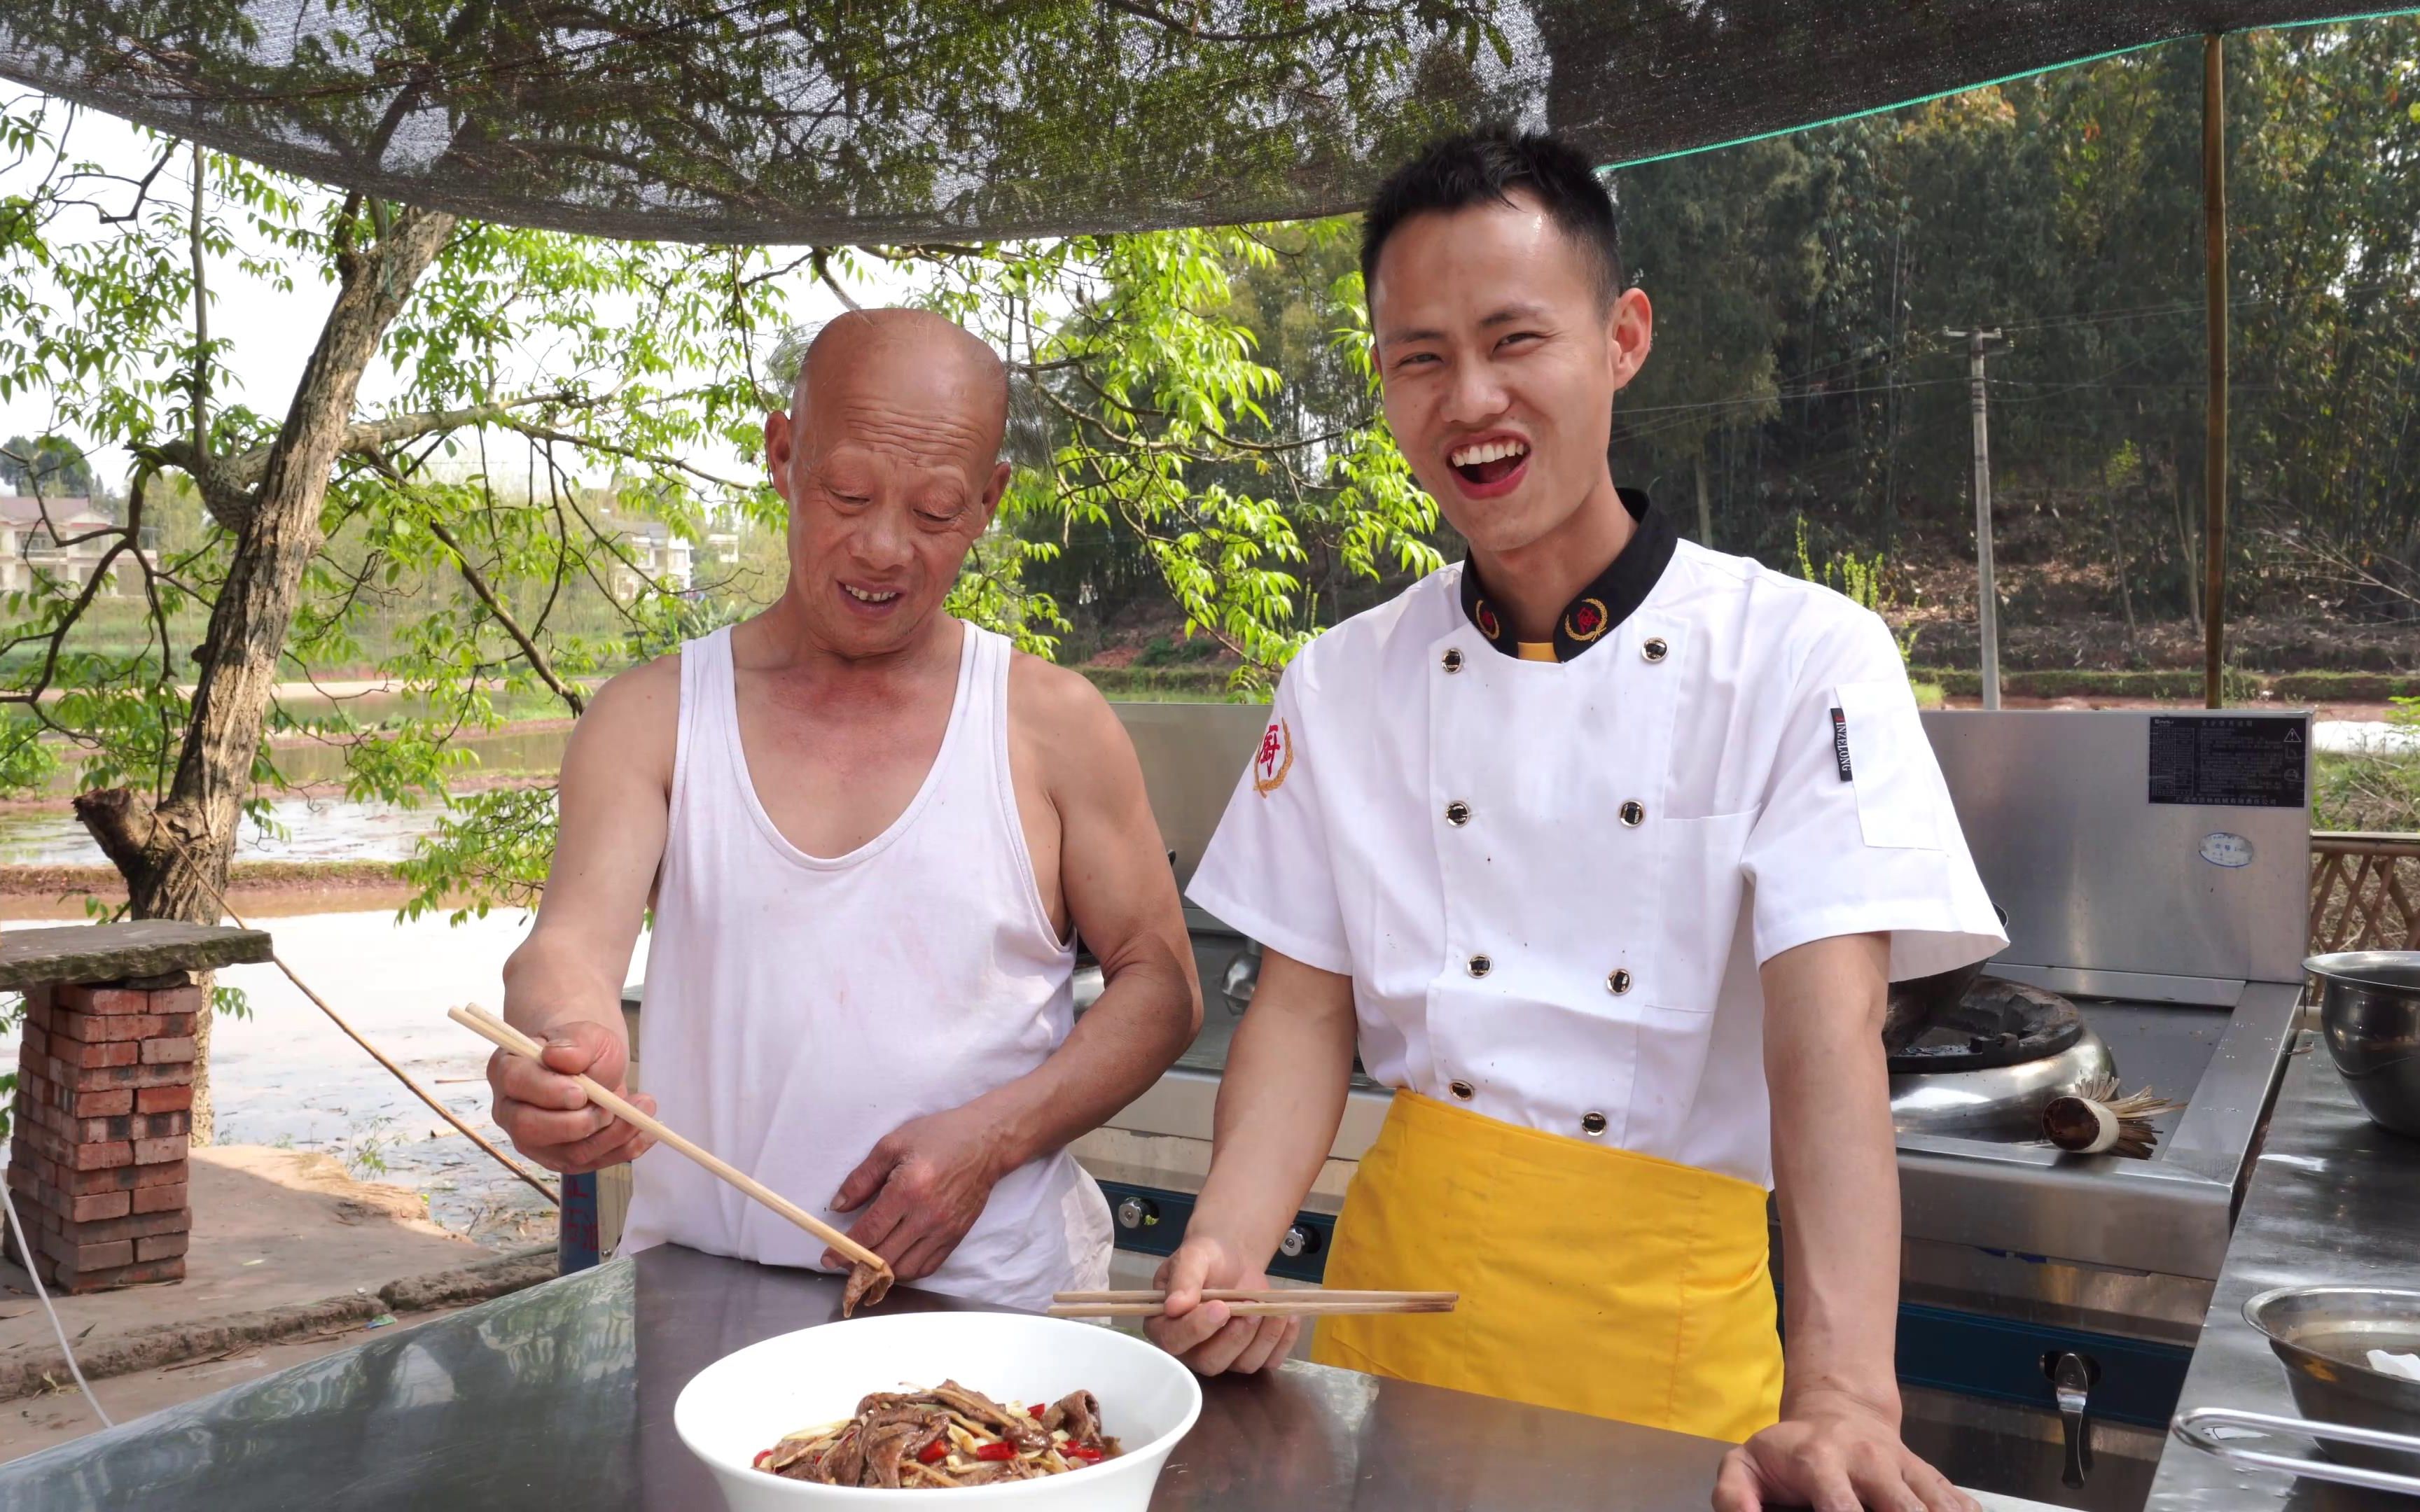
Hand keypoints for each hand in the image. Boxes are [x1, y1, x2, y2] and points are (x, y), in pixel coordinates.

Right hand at [488, 1019, 656, 1173]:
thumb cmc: (582, 1048)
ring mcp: (534, 1140)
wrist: (592, 1065)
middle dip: (577, 1123)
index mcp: (508, 1070)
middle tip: (611, 1106)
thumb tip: (558, 1056)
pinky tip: (645, 1134)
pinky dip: (623, 1150)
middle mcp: (512, 1111)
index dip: (548, 1091)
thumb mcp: (586, 1034)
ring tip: (642, 1111)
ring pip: (566, 1153)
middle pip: (530, 1129)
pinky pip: (591, 1164)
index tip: (582, 1091)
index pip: (516, 1083)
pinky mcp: (560, 1158)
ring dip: (610, 1137)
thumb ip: (574, 1043)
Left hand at [824, 1104, 1005, 1282]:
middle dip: (857, 1266)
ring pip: (905, 1269)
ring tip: (867, 1263)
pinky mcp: (956, 1236)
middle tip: (842, 1263)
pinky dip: (907, 1271)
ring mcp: (944, 1229)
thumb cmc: (939, 1137)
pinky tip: (894, 1262)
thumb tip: (839, 1206)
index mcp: (908, 1189)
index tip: (828, 1258)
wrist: (986, 1143)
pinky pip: (927, 1267)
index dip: (843, 1250)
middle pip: (884, 1257)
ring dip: (881, 1272)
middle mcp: (927, 1215)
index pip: (869, 1232)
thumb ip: (862, 1178)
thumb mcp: (893, 1144)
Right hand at [1143, 1231, 1297, 1375]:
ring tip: (1275, 1309)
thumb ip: (1183, 1279)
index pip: (1174, 1340)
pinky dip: (1282, 1342)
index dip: (1197, 1329)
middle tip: (1251, 1308)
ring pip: (1243, 1364)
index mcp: (1166, 1326)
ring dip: (1263, 1338)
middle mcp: (1191, 1350)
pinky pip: (1269, 1361)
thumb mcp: (1192, 1257)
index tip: (1220, 1307)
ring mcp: (1223, 1357)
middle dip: (1235, 1338)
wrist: (1232, 1259)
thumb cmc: (1206, 1258)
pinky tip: (1288, 1317)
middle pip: (1210, 1362)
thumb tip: (1174, 1306)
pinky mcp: (1251, 1356)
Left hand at [1713, 1390, 1975, 1511]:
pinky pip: (1959, 1502)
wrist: (1837, 1409)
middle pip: (1903, 1509)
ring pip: (1937, 1505)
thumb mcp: (1744, 1464)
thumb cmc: (1787, 1451)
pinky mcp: (1930, 1476)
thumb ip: (1734, 1496)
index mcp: (1822, 1462)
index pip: (1841, 1508)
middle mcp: (1870, 1463)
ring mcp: (1905, 1468)